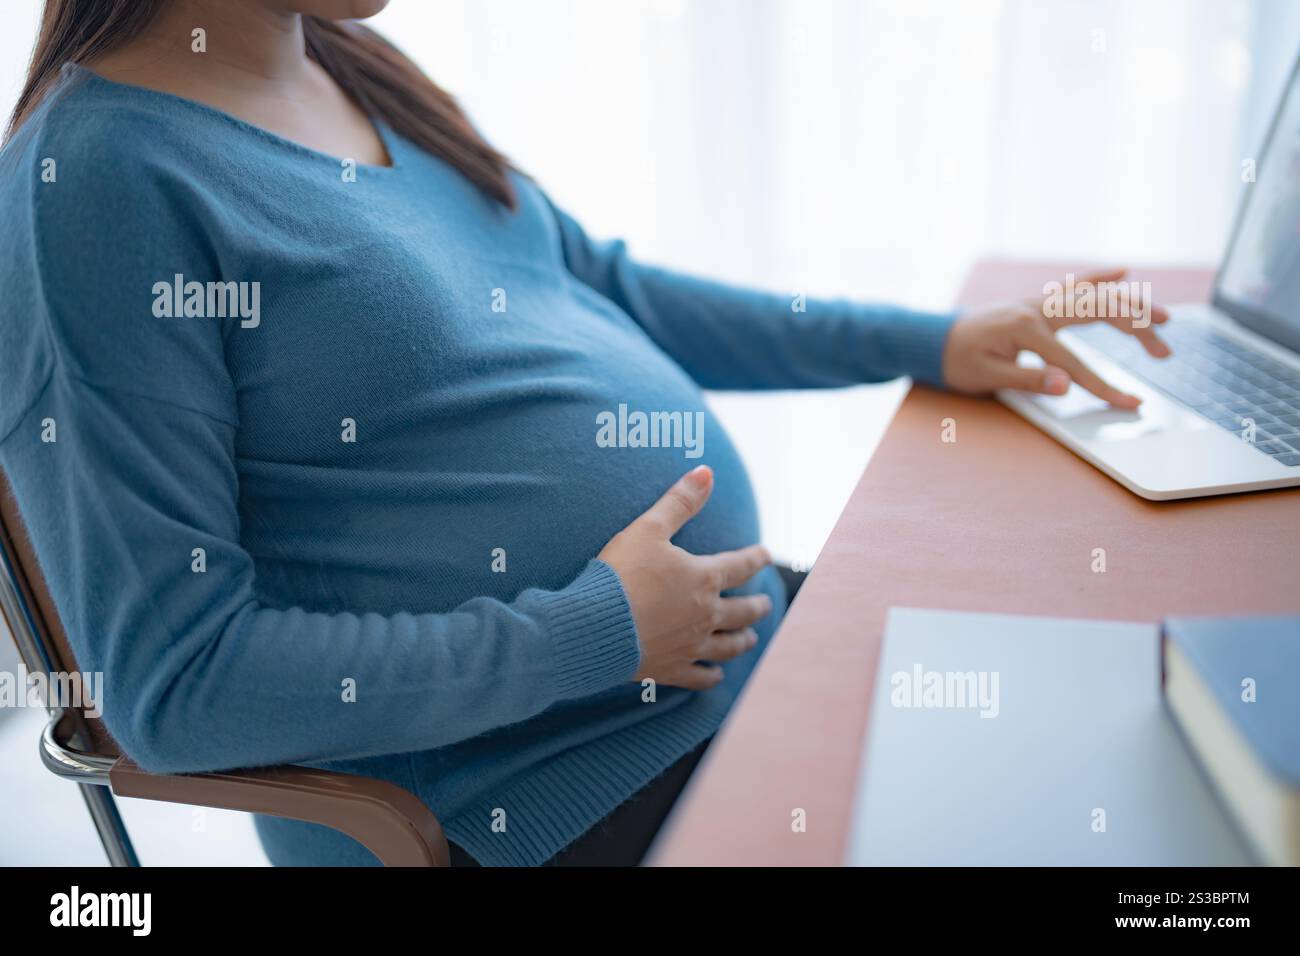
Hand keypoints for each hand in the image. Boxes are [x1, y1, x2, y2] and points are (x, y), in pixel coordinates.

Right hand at [598, 465, 772, 690]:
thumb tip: (706, 471)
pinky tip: (716, 678)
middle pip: (741, 611)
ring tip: (750, 639)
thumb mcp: (648, 528)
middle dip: (756, 606)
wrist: (594, 624)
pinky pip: (699, 677)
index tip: (766, 555)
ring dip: (742, 641)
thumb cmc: (621, 573)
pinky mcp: (670, 669)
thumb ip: (679, 501)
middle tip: (766, 604)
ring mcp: (690, 645)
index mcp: (703, 578)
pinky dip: (711, 677)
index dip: (756, 558)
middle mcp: (704, 614)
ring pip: (727, 646)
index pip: (740, 566)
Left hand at [941, 267, 1170, 407]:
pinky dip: (1097, 279)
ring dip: (1131, 307)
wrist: (934, 340)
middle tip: (1165, 354)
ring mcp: (1037, 301)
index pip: (1074, 364)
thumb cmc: (958, 362)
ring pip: (1094, 298)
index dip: (1104, 386)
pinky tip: (1122, 272)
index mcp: (1025, 330)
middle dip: (1137, 331)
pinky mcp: (1037, 302)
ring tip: (1165, 322)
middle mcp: (1036, 309)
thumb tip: (1066, 385)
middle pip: (1099, 316)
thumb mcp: (986, 378)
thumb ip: (1028, 381)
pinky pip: (1074, 286)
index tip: (1131, 403)